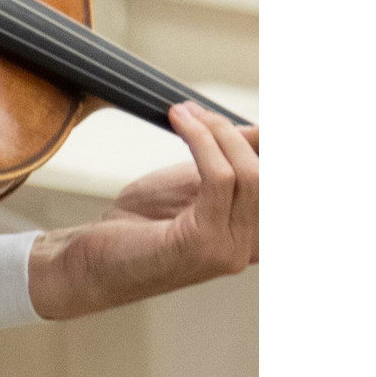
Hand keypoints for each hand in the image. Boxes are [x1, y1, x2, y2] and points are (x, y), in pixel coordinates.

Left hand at [27, 102, 258, 319]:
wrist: (91, 264)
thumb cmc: (137, 226)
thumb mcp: (191, 187)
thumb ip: (227, 163)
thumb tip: (259, 130)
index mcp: (255, 235)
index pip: (285, 185)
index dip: (275, 145)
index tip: (254, 120)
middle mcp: (253, 248)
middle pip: (273, 175)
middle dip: (237, 133)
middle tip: (196, 112)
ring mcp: (232, 250)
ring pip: (252, 175)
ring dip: (217, 133)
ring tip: (183, 114)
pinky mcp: (205, 245)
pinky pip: (220, 180)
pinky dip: (202, 143)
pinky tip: (181, 125)